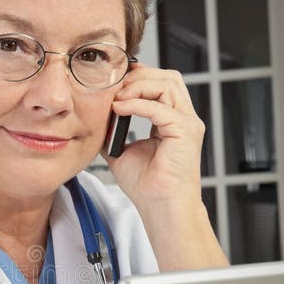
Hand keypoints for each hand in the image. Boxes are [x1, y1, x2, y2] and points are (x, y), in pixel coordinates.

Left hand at [103, 63, 203, 213]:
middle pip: (168, 77)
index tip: (114, 82)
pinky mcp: (185, 131)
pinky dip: (137, 104)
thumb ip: (113, 131)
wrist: (160, 207)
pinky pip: (160, 108)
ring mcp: (187, 123)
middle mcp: (184, 118)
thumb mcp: (121, 151)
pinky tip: (119, 109)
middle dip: (139, 76)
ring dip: (138, 86)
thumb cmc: (146, 186)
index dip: (139, 78)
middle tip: (115, 87)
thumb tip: (96, 117)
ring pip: (167, 85)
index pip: (161, 84)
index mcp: (172, 120)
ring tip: (117, 99)